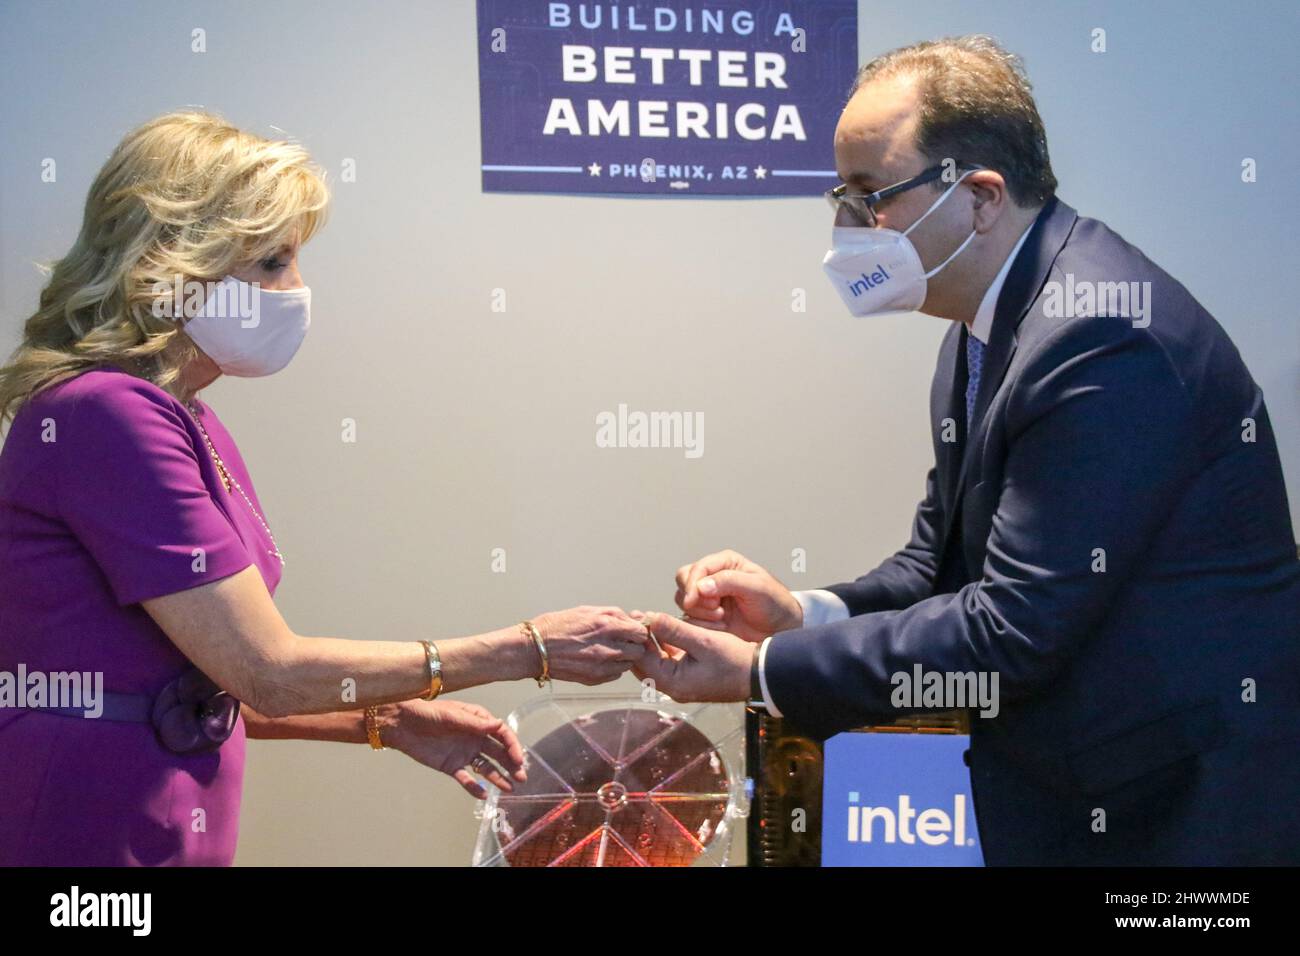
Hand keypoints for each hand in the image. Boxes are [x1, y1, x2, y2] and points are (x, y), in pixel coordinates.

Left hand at [387, 699, 526, 798]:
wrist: (402, 725)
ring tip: (510, 789)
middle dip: (511, 764)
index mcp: (478, 721)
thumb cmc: (427, 713)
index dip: (512, 746)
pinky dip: (474, 787)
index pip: (501, 734)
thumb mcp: (452, 716)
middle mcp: (475, 738)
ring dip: (498, 777)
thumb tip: (500, 724)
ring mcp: (464, 753)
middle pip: (498, 753)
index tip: (518, 759)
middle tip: (522, 778)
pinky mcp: (451, 766)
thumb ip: (475, 723)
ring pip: (486, 767)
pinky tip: (483, 794)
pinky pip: (466, 779)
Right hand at [530, 606, 650, 684]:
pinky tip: (601, 660)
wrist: (534, 650)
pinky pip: (616, 675)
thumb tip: (633, 618)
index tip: (633, 630)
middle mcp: (607, 648)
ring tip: (609, 650)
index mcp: (606, 626)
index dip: (639, 630)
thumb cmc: (556, 627)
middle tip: (623, 641)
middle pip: (639, 650)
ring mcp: (602, 666)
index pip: (641, 632)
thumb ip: (613, 614)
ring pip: (629, 664)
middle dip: (634, 645)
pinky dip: (613, 668)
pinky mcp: (595, 679)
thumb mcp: (586, 611)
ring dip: (624, 657)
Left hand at [630, 611, 753, 702]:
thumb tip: (649, 617)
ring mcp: (679, 683)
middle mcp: (672, 687)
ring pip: (654, 660)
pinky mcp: (687, 677)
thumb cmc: (734, 660)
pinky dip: (663, 645)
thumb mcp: (703, 640)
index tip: (632, 615)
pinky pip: (667, 660)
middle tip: (635, 616)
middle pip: (644, 663)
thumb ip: (674, 629)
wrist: (759, 673)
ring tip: (646, 618)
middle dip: (640, 639)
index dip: (636, 636)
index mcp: (673, 683)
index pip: (642, 660)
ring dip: (651, 641)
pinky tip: (663, 627)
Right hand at [674, 550, 802, 642]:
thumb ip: (729, 581)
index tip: (692, 601)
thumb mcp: (757, 587)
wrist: (780, 629)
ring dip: (699, 612)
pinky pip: (689, 617)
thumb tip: (701, 586)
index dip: (691, 584)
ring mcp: (707, 596)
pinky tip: (720, 627)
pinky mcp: (706, 615)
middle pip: (683, 581)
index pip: (696, 569)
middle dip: (695, 598)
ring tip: (722, 618)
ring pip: (683, 600)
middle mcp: (713, 577)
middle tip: (716, 609)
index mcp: (725, 563)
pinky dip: (700, 624)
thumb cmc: (774, 603)